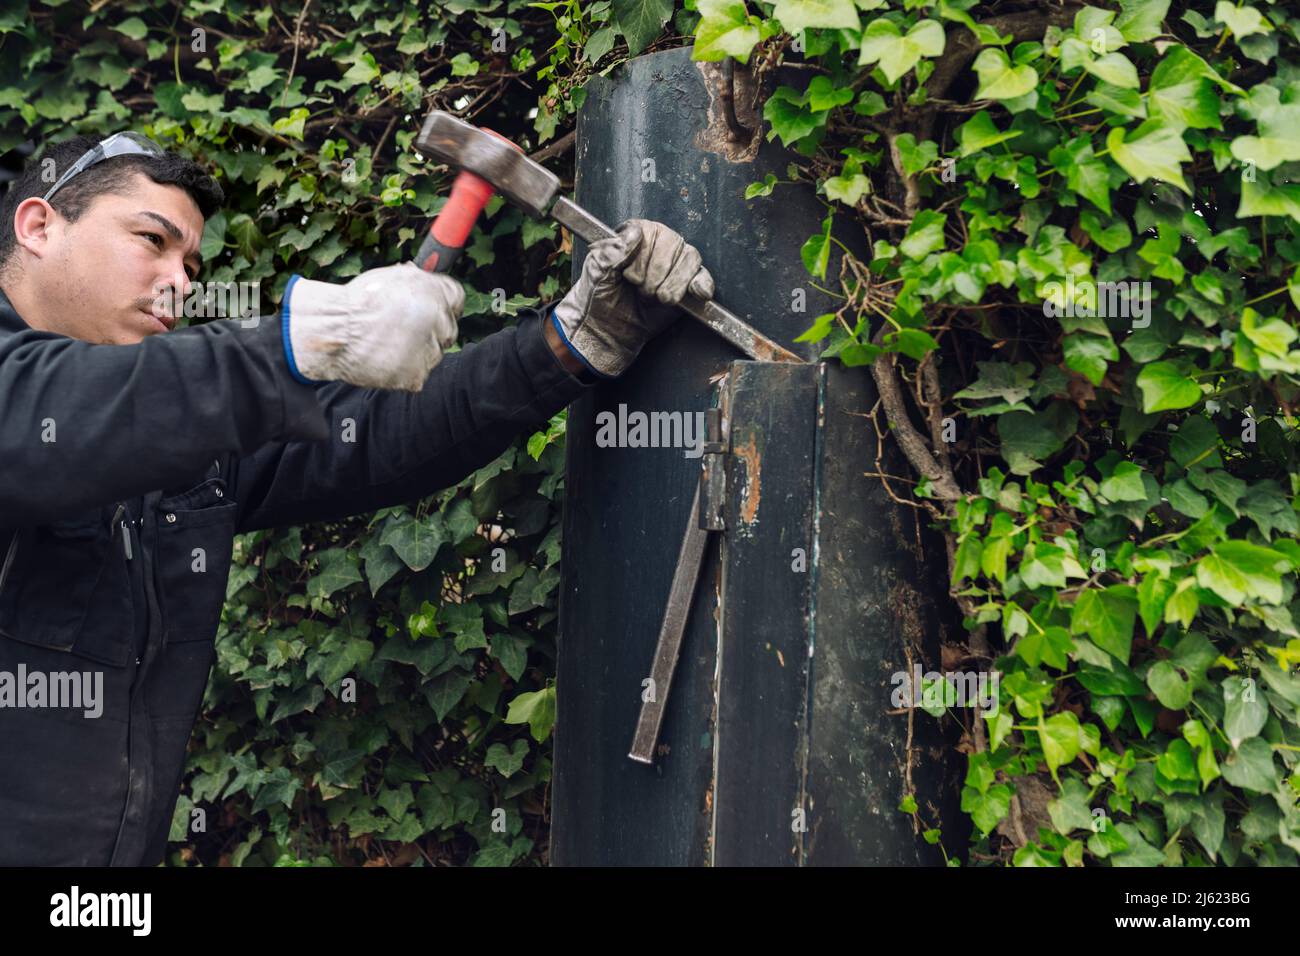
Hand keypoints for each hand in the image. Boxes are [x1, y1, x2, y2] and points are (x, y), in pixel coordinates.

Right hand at [284, 262, 462, 391]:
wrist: (333, 330)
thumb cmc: (357, 302)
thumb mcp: (394, 277)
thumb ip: (421, 282)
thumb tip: (434, 286)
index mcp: (434, 292)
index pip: (456, 300)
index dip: (441, 305)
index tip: (428, 312)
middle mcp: (438, 320)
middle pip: (448, 331)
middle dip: (431, 331)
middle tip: (401, 331)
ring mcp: (429, 350)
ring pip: (433, 355)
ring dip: (417, 352)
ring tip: (386, 344)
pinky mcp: (416, 375)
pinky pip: (417, 375)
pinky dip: (404, 371)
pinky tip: (384, 359)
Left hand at [553, 219, 714, 378]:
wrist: (607, 330)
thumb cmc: (598, 297)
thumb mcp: (595, 270)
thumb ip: (613, 249)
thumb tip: (636, 232)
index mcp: (634, 234)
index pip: (651, 231)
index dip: (643, 258)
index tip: (629, 277)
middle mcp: (658, 243)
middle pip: (673, 244)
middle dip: (655, 275)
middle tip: (640, 291)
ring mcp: (674, 264)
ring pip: (690, 258)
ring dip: (672, 284)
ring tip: (655, 298)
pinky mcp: (687, 285)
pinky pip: (703, 276)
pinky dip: (701, 284)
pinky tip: (697, 294)